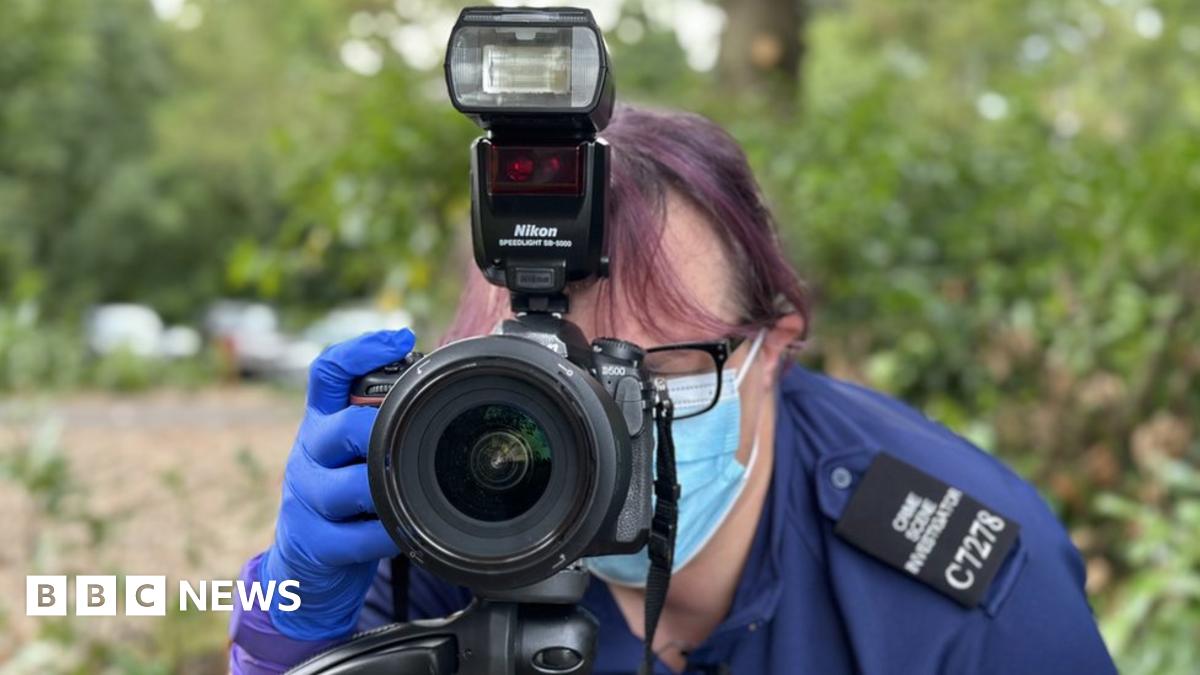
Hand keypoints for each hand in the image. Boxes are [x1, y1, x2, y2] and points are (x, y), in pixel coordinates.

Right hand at [261, 329, 415, 640]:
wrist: (304, 564)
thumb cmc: (346, 497)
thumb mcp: (354, 452)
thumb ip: (382, 423)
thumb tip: (441, 387)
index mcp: (321, 422)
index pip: (327, 372)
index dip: (360, 350)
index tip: (401, 338)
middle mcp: (309, 453)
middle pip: (339, 427)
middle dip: (378, 429)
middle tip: (412, 434)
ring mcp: (308, 499)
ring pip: (345, 486)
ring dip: (386, 486)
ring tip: (413, 488)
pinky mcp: (317, 543)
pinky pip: (357, 536)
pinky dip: (388, 533)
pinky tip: (407, 531)